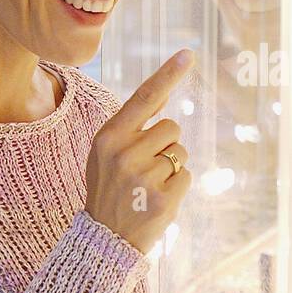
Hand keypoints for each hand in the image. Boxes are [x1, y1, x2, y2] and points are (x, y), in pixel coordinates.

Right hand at [84, 49, 194, 253]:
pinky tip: (156, 199)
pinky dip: (177, 186)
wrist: (103, 239)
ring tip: (148, 185)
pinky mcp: (162, 200)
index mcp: (108, 137)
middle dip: (166, 144)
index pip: (144, 97)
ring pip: (181, 153)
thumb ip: (132, 124)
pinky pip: (186, 176)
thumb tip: (164, 92)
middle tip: (144, 167)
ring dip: (172, 167)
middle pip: (171, 127)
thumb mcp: (107, 151)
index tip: (188, 53)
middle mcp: (124, 154)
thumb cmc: (109, 187)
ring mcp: (143, 178)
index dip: (167, 74)